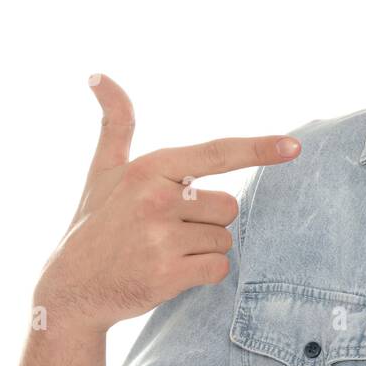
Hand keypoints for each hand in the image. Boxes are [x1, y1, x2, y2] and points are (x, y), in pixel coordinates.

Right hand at [33, 74, 300, 332]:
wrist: (71, 290)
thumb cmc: (95, 224)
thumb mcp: (102, 170)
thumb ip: (115, 124)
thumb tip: (98, 74)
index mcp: (148, 169)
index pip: (216, 153)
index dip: (258, 149)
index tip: (294, 146)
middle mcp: (155, 199)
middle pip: (229, 205)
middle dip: (206, 220)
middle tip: (164, 231)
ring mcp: (161, 238)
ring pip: (225, 238)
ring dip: (203, 249)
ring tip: (162, 252)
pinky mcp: (168, 275)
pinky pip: (219, 267)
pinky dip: (203, 273)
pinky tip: (169, 273)